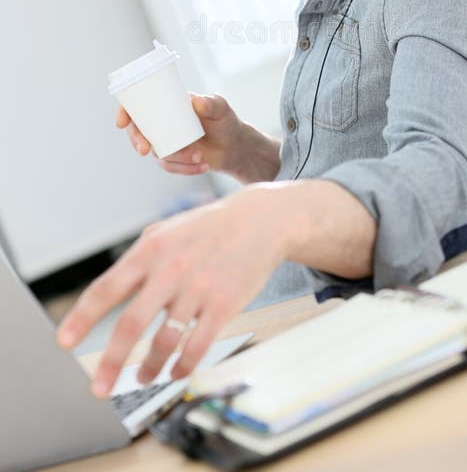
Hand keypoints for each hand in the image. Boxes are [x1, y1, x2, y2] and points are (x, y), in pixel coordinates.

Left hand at [57, 186, 290, 397]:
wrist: (261, 221)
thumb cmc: (208, 228)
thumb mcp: (167, 231)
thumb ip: (139, 259)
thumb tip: (108, 292)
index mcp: (151, 249)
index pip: (107, 288)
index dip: (82, 317)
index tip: (64, 342)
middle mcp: (172, 269)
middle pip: (132, 324)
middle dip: (111, 362)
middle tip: (99, 388)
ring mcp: (200, 288)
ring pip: (165, 341)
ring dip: (149, 369)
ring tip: (143, 379)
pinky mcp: (225, 304)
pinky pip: (197, 346)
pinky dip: (182, 367)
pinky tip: (175, 372)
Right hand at [117, 94, 280, 182]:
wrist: (235, 146)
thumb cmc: (226, 121)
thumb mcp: (221, 108)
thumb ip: (212, 103)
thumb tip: (196, 102)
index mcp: (168, 105)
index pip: (139, 105)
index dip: (126, 112)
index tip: (122, 122)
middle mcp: (163, 123)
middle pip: (138, 131)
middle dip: (137, 141)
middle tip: (146, 149)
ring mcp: (167, 142)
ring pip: (157, 152)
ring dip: (175, 157)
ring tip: (199, 155)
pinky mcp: (174, 159)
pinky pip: (170, 167)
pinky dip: (185, 168)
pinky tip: (202, 166)